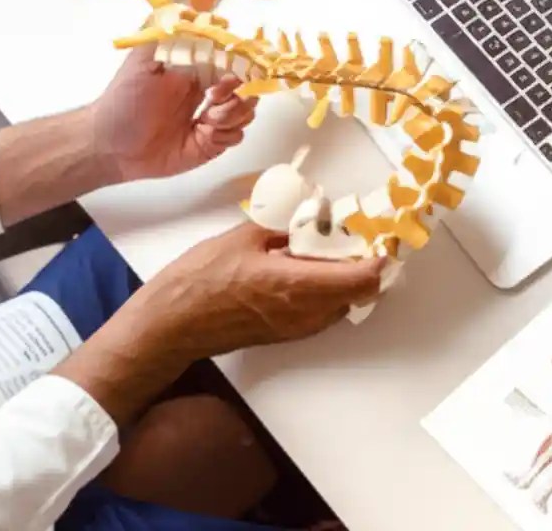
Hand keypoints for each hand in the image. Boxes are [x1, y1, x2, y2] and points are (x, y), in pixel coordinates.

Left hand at [91, 44, 257, 181]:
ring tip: (207, 121)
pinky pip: (236, 137)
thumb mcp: (143, 59)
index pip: (234, 61)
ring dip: (233, 115)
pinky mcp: (210, 144)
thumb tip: (201, 14)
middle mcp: (208, 91)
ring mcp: (212, 118)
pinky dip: (226, 135)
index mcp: (196, 68)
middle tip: (212, 101)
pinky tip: (203, 135)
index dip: (240, 66)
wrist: (110, 145)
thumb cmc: (124, 100)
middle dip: (240, 94)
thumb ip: (170, 36)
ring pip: (247, 112)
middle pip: (248, 87)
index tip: (226, 76)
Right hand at [123, 223, 384, 359]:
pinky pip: (322, 313)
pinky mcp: (286, 334)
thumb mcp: (243, 238)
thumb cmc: (200, 280)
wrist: (173, 324)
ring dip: (345, 280)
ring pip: (342, 304)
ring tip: (327, 252)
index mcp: (298, 284)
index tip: (379, 238)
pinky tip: (304, 270)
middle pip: (360, 293)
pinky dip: (326, 291)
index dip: (379, 259)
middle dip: (365, 266)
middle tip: (355, 240)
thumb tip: (307, 216)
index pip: (363, 279)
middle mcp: (306, 312)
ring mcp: (297, 328)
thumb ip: (281, 227)